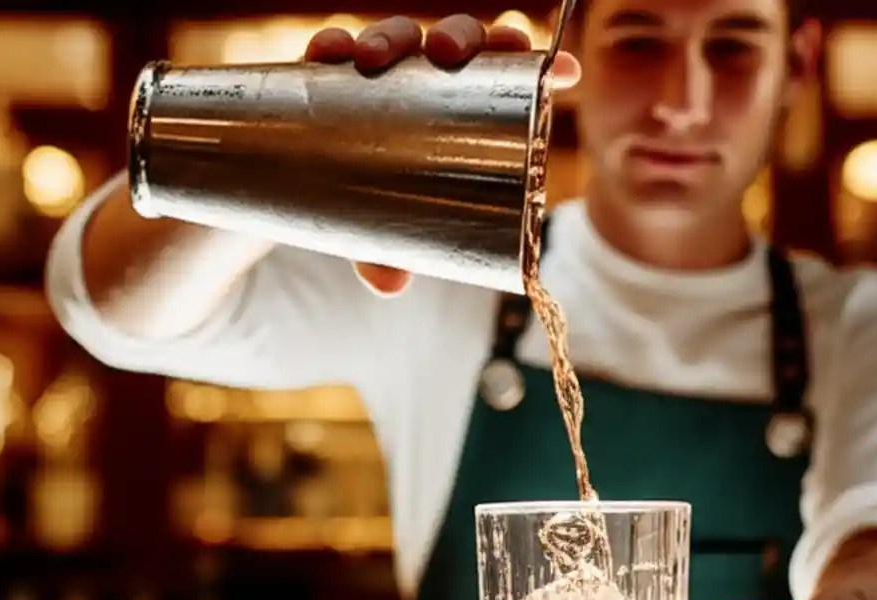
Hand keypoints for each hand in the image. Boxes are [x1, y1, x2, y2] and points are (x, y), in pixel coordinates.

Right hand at [303, 15, 581, 296]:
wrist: (313, 188)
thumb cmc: (379, 202)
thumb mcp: (392, 231)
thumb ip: (394, 252)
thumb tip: (388, 287)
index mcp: (464, 109)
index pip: (508, 73)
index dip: (536, 65)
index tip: (563, 73)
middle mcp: (429, 79)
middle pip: (456, 41)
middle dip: (457, 37)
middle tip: (445, 56)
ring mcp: (384, 70)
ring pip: (399, 35)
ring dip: (391, 37)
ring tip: (371, 59)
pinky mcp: (334, 69)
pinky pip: (334, 47)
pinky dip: (332, 44)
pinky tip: (325, 53)